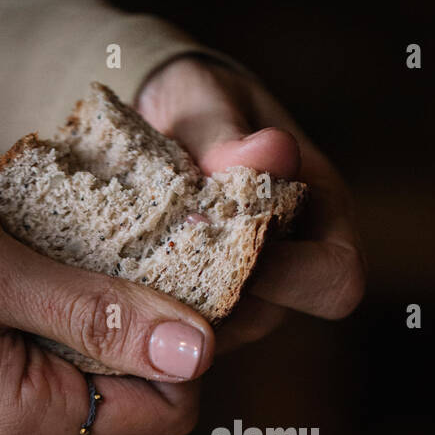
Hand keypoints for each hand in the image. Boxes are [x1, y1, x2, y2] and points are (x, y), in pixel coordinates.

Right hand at [0, 157, 214, 434]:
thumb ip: (95, 313)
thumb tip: (199, 351)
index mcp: (22, 419)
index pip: (167, 406)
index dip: (185, 335)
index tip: (177, 258)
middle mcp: (12, 423)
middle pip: (127, 369)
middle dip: (121, 283)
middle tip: (95, 205)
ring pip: (82, 329)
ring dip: (66, 255)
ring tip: (7, 189)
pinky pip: (33, 312)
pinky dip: (23, 253)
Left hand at [136, 56, 365, 349]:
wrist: (156, 123)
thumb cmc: (197, 103)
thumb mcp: (206, 101)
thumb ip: (228, 134)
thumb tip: (270, 152)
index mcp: (323, 222)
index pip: (336, 282)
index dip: (291, 276)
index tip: (224, 239)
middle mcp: (289, 273)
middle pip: (265, 318)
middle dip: (207, 292)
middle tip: (143, 256)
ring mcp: (241, 299)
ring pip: (210, 333)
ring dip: (164, 307)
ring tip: (112, 266)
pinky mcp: (194, 312)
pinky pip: (169, 331)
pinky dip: (138, 309)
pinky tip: (98, 282)